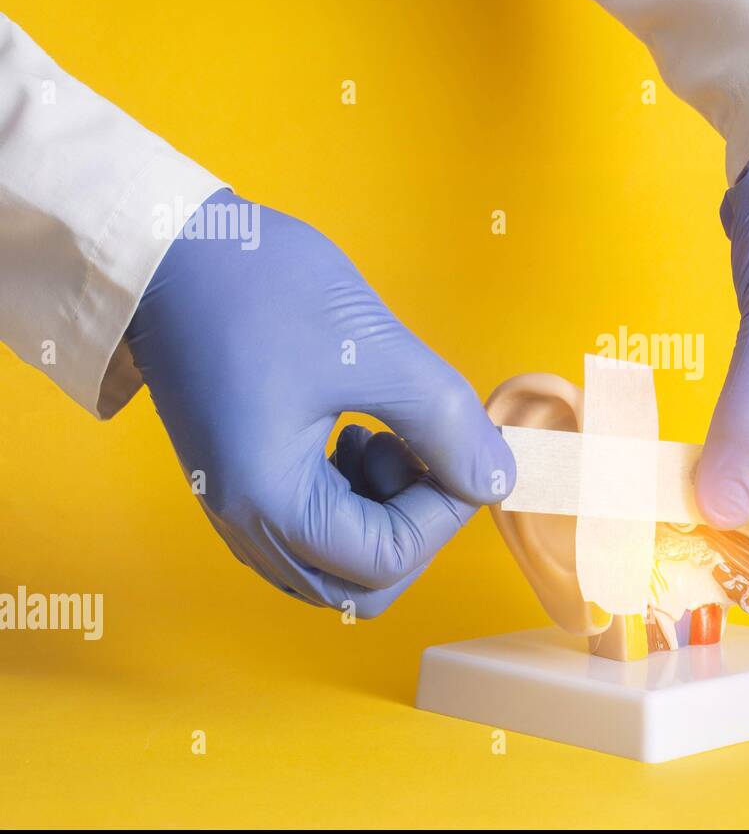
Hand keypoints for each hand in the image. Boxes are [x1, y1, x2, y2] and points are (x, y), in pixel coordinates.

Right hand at [126, 192, 514, 615]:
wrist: (167, 248)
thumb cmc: (260, 289)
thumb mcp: (370, 349)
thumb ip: (444, 422)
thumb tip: (496, 479)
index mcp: (270, 502)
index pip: (386, 561)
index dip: (443, 511)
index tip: (459, 446)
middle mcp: (245, 523)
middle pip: (358, 586)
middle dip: (413, 528)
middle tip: (422, 455)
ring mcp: (237, 506)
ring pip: (336, 562)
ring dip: (382, 514)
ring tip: (384, 434)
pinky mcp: (241, 480)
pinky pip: (312, 528)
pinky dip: (351, 498)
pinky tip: (355, 431)